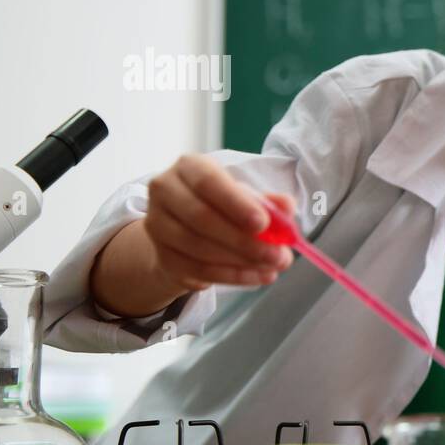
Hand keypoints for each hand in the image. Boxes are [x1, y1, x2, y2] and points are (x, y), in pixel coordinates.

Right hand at [144, 154, 295, 291]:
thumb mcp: (245, 197)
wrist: (184, 231)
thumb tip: (287, 206)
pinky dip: (232, 276)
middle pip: (202, 218)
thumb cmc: (220, 206)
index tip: (263, 223)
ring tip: (272, 267)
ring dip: (241, 261)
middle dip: (244, 240)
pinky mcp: (162, 255)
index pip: (208, 182)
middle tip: (278, 255)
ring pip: (199, 248)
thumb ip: (267, 200)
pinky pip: (198, 270)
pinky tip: (256, 277)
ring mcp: (157, 224)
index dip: (236, 204)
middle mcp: (166, 191)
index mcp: (189, 167)